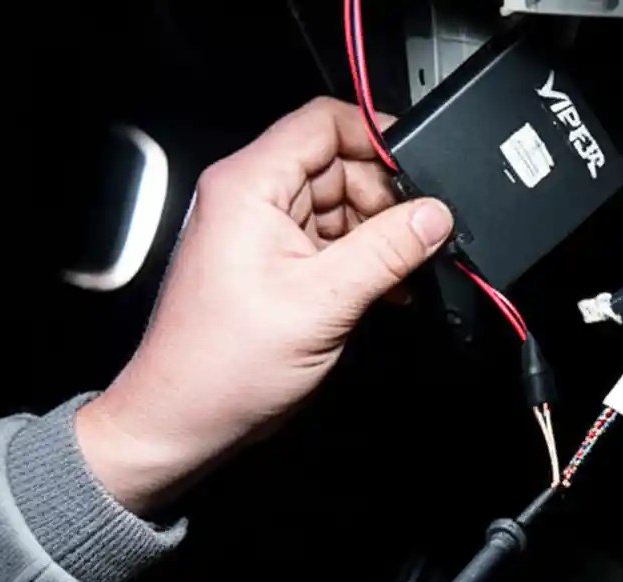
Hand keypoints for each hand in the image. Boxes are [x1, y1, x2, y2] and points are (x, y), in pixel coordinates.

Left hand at [75, 98, 453, 513]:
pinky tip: (388, 288)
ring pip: (342, 205)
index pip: (324, 122)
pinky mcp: (279, 264)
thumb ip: (386, 251)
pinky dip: (365, 259)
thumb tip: (435, 216)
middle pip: (340, 165)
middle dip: (385, 200)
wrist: (187, 419)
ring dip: (380, 236)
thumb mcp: (324, 300)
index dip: (378, 137)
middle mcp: (254, 199)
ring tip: (403, 273)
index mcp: (250, 186)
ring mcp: (266, 232)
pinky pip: (334, 241)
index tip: (422, 171)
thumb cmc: (223, 365)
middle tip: (418, 237)